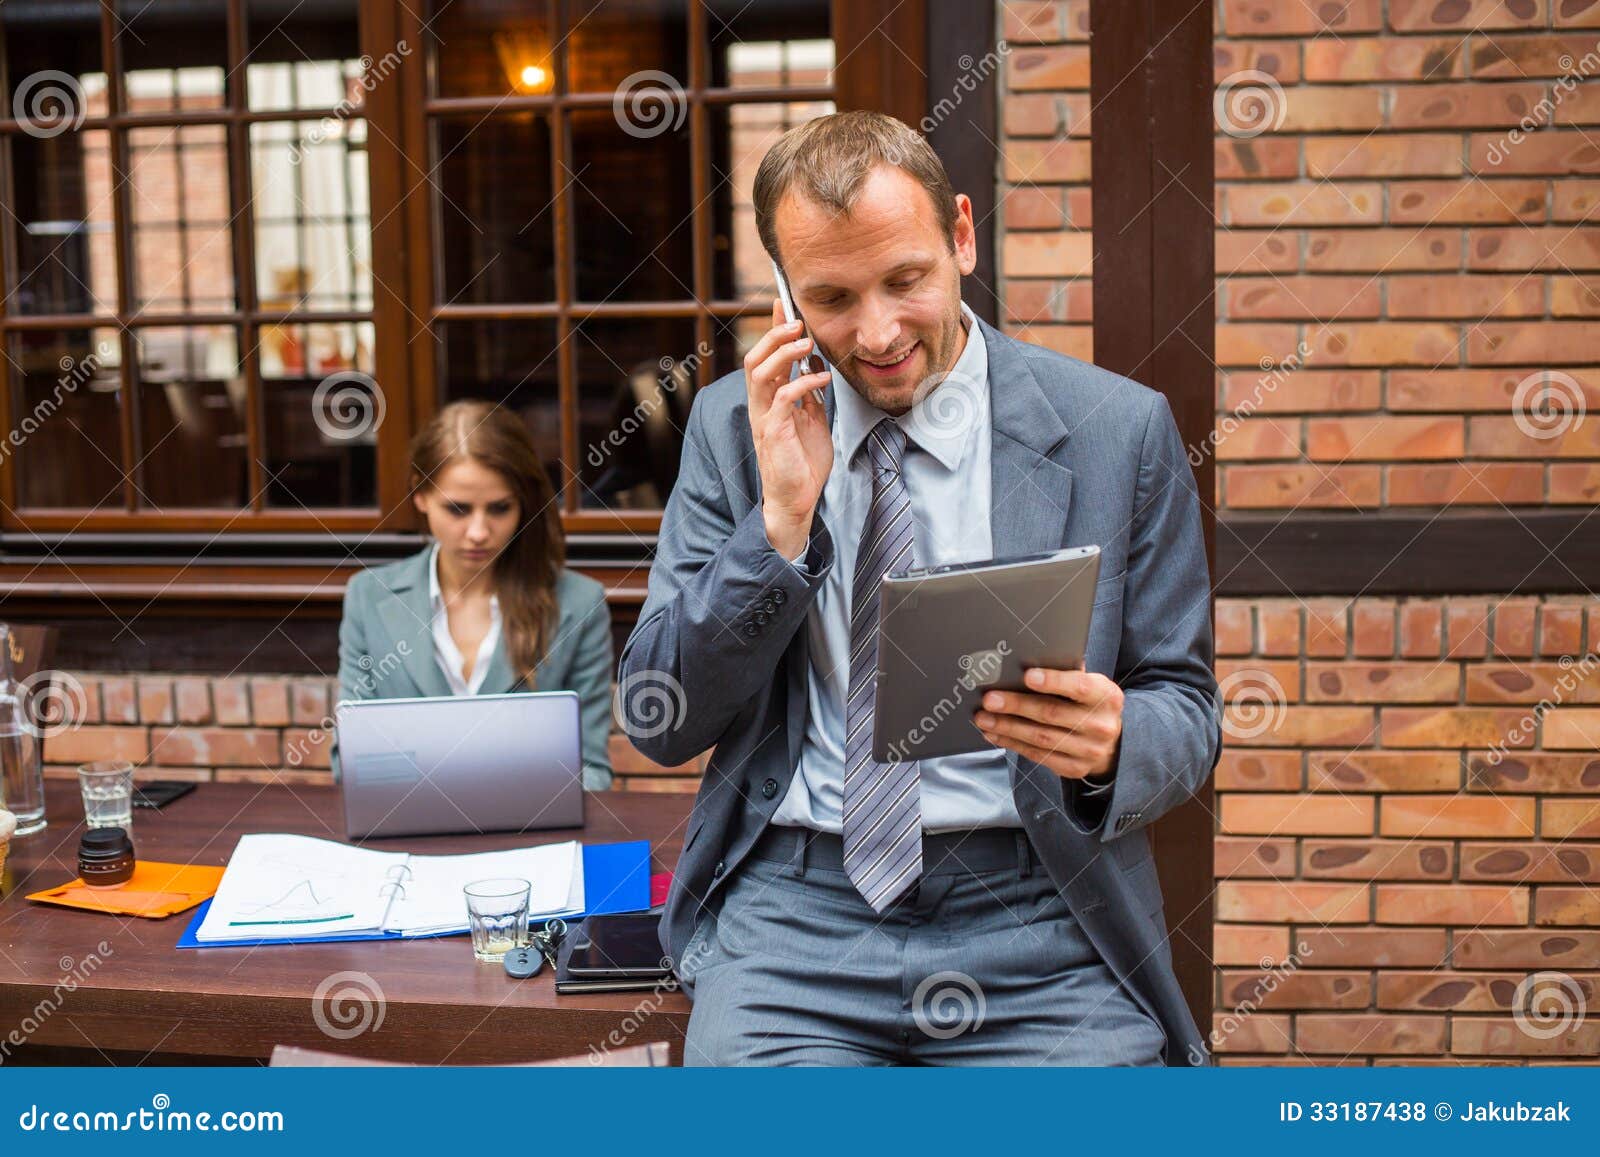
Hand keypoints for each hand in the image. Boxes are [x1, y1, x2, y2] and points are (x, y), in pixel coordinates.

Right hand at [746, 300, 832, 557]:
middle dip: (774, 335)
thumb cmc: (802, 464)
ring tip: (807, 342)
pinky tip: (821, 377)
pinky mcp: (773, 433)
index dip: (772, 329)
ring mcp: (764, 418)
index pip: (765, 356)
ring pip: (760, 373)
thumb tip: (816, 366)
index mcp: (768, 401)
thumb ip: (809, 395)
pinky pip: (782, 398)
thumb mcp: (812, 420)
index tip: (784, 304)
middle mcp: (760, 406)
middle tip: (798, 320)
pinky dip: (802, 382)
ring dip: (783, 353)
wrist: (796, 500)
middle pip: (755, 358)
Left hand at [972, 667, 1123, 780]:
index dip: (1053, 681)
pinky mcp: (1074, 768)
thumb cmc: (1088, 703)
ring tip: (983, 718)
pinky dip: (1012, 743)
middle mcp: (1101, 725)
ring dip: (1007, 727)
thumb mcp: (1088, 685)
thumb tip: (1025, 659)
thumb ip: (1066, 673)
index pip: (1079, 687)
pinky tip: (994, 734)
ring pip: (1041, 738)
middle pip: (1052, 714)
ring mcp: (1089, 751)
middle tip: (989, 699)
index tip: (1026, 676)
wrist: (1111, 743)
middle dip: (1016, 705)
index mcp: (1107, 697)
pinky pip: (1037, 755)